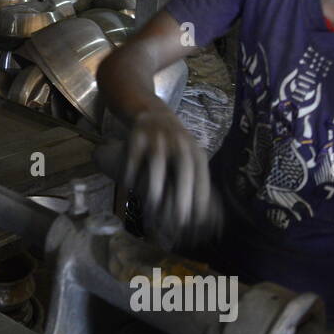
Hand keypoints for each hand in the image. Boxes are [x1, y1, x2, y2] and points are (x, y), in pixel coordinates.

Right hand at [99, 108, 220, 246]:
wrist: (153, 114)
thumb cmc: (174, 146)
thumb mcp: (190, 157)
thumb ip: (195, 179)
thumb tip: (203, 215)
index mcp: (195, 152)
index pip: (201, 177)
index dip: (199, 199)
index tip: (196, 219)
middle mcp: (179, 144)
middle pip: (183, 171)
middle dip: (182, 196)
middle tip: (178, 219)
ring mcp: (158, 139)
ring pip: (158, 164)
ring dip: (155, 186)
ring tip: (152, 205)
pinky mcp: (138, 137)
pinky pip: (135, 157)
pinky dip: (132, 173)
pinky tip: (130, 186)